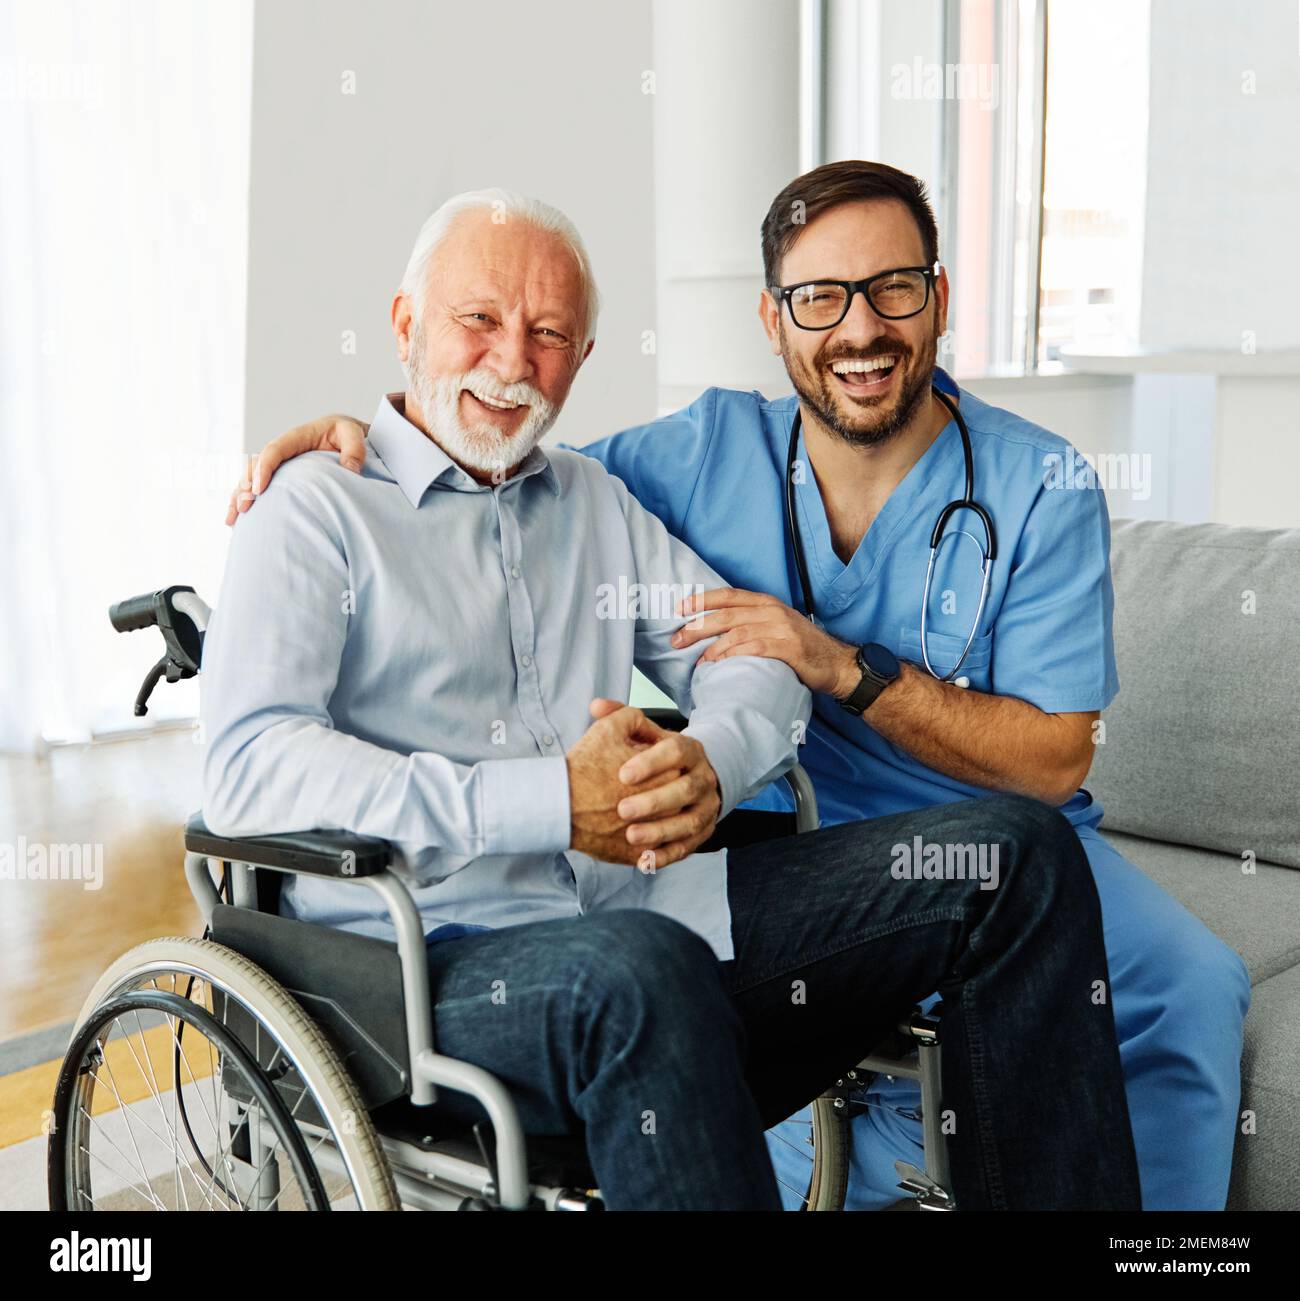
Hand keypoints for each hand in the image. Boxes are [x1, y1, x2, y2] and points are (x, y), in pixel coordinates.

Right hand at [225, 414, 369, 524]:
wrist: (344, 437)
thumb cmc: (347, 435)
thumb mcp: (353, 435)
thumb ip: (354, 450)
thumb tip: (350, 469)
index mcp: (296, 438)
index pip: (274, 451)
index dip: (264, 469)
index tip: (258, 489)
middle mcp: (282, 450)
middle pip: (256, 466)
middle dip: (247, 486)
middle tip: (244, 507)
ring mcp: (278, 464)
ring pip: (251, 478)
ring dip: (239, 496)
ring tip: (233, 518)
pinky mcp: (278, 476)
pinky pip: (256, 487)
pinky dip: (244, 501)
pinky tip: (237, 520)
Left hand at [591, 698, 721, 868]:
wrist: (688, 779)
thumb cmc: (655, 757)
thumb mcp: (641, 734)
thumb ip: (619, 718)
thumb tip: (596, 705)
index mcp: (690, 750)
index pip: (676, 750)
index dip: (651, 762)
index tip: (622, 774)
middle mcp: (704, 778)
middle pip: (685, 789)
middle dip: (654, 801)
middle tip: (622, 809)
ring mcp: (706, 806)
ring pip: (690, 821)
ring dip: (661, 831)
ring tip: (630, 836)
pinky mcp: (704, 832)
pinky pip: (689, 846)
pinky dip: (668, 854)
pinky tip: (644, 859)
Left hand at [672, 587, 860, 699]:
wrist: (837, 664)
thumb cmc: (801, 648)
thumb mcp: (776, 627)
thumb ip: (750, 623)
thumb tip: (714, 629)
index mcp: (767, 603)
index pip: (728, 596)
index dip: (702, 601)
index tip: (679, 609)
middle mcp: (773, 611)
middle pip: (726, 615)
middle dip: (697, 626)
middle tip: (677, 639)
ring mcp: (782, 629)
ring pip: (737, 632)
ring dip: (712, 646)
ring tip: (698, 659)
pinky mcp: (789, 648)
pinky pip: (755, 648)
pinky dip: (734, 655)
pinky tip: (720, 663)